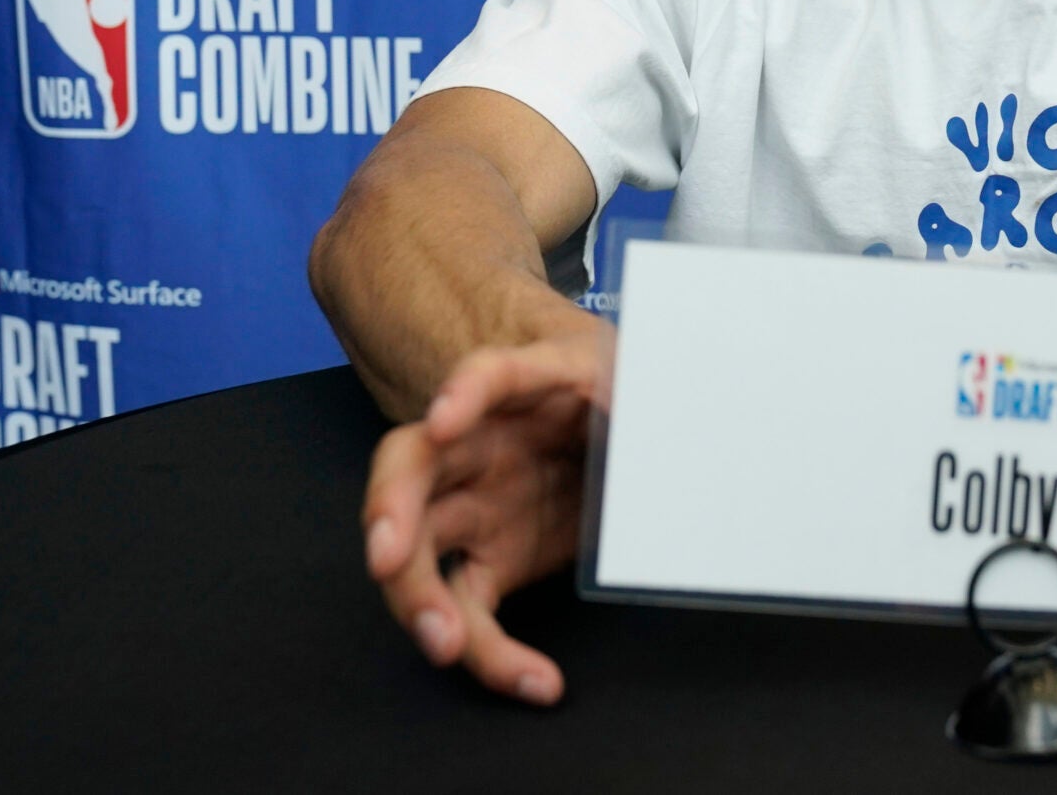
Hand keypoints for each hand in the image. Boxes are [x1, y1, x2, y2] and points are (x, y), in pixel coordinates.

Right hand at [361, 328, 607, 704]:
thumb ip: (644, 409)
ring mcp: (475, 506)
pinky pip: (472, 609)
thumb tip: (668, 454)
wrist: (604, 415)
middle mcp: (476, 447)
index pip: (487, 376)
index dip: (463, 393)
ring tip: (446, 645)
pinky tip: (530, 679)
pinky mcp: (491, 560)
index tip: (443, 422)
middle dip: (390, 512)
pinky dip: (491, 651)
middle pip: (410, 470)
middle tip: (388, 558)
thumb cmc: (612, 386)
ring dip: (420, 599)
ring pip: (418, 551)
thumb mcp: (638, 382)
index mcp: (522, 388)